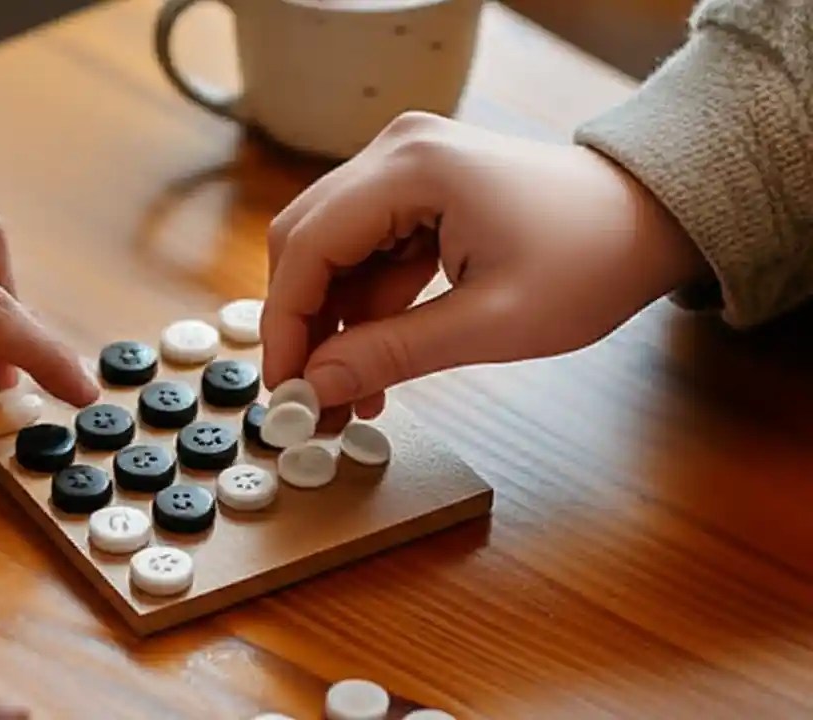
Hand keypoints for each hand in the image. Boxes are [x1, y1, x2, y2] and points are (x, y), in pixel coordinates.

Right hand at [263, 112, 707, 424]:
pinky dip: (363, 310)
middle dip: (302, 326)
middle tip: (308, 399)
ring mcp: (404, 167)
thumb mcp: (493, 323)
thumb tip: (315, 387)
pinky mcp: (417, 191)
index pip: (309, 246)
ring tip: (346, 397)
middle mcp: (394, 152)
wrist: (651, 221)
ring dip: (332, 325)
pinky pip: (365, 254)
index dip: (286, 323)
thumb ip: (393, 353)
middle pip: (306, 243)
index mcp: (411, 167)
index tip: (287, 390)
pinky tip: (372, 364)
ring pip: (330, 253)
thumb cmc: (591, 261)